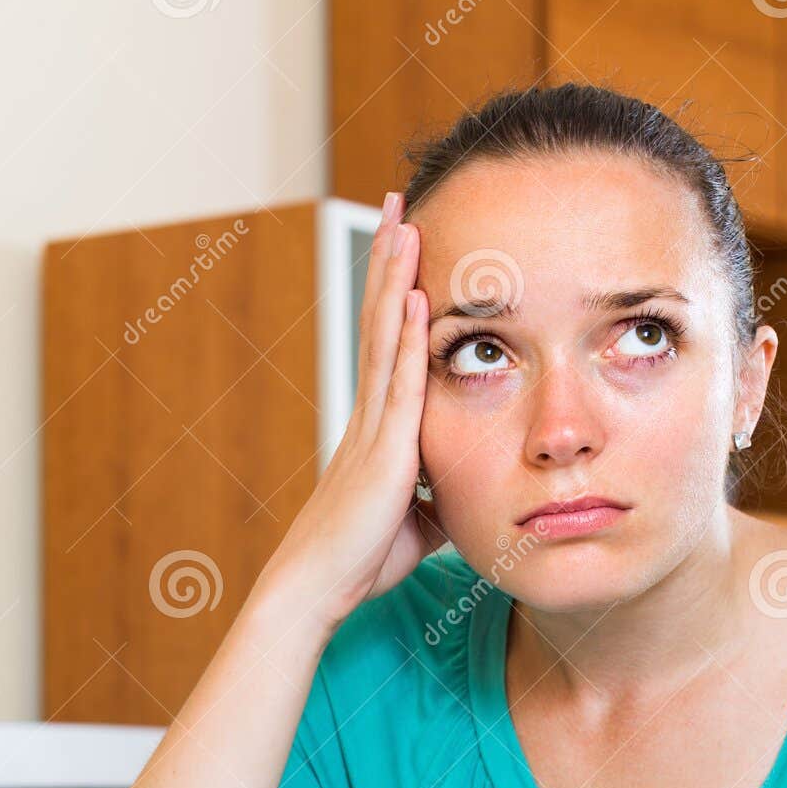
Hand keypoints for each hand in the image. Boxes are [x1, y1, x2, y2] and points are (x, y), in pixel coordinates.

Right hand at [261, 190, 446, 631]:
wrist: (321, 588)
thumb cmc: (363, 559)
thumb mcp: (419, 519)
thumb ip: (439, 493)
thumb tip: (465, 490)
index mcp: (380, 426)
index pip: (390, 341)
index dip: (396, 290)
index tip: (408, 242)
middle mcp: (372, 413)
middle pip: (382, 319)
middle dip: (392, 260)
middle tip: (400, 199)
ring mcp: (373, 427)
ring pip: (385, 337)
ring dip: (395, 278)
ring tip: (405, 220)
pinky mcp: (382, 452)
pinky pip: (396, 384)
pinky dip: (404, 339)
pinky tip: (412, 298)